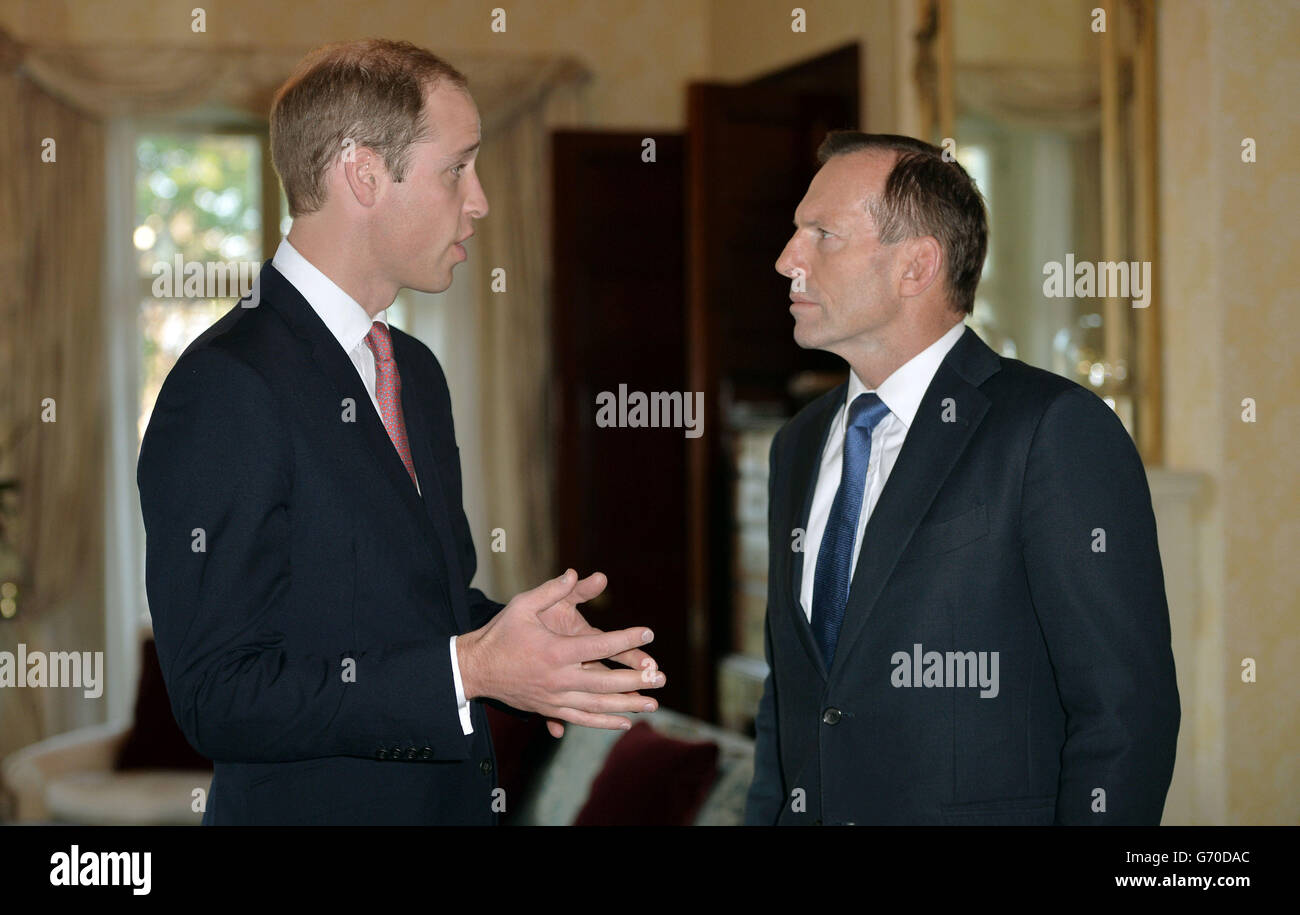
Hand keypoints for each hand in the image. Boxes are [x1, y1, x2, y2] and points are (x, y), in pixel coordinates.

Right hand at [457, 570, 665, 733]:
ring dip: (628, 705)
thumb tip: (574, 573)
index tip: (648, 633)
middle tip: (661, 677)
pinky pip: (582, 719)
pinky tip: (624, 722)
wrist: (476, 669)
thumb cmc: (501, 634)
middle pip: (607, 681)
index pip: (601, 644)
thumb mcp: (522, 605)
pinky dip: (605, 722)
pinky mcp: (549, 709)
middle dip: (637, 680)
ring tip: (653, 704)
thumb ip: (551, 590)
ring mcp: (555, 697)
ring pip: (598, 705)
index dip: (627, 639)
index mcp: (556, 650)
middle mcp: (559, 678)